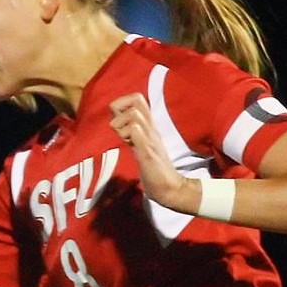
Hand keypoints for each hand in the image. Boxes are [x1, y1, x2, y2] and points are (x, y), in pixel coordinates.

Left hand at [108, 93, 196, 213]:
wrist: (170, 189)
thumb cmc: (154, 168)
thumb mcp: (140, 144)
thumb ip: (131, 131)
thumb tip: (115, 121)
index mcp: (148, 126)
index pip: (137, 98)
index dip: (121, 103)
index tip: (118, 120)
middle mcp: (150, 129)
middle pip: (137, 99)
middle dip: (120, 108)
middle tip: (119, 128)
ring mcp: (150, 140)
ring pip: (134, 115)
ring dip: (122, 124)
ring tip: (125, 139)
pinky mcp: (148, 154)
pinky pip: (138, 135)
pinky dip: (131, 135)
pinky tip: (130, 143)